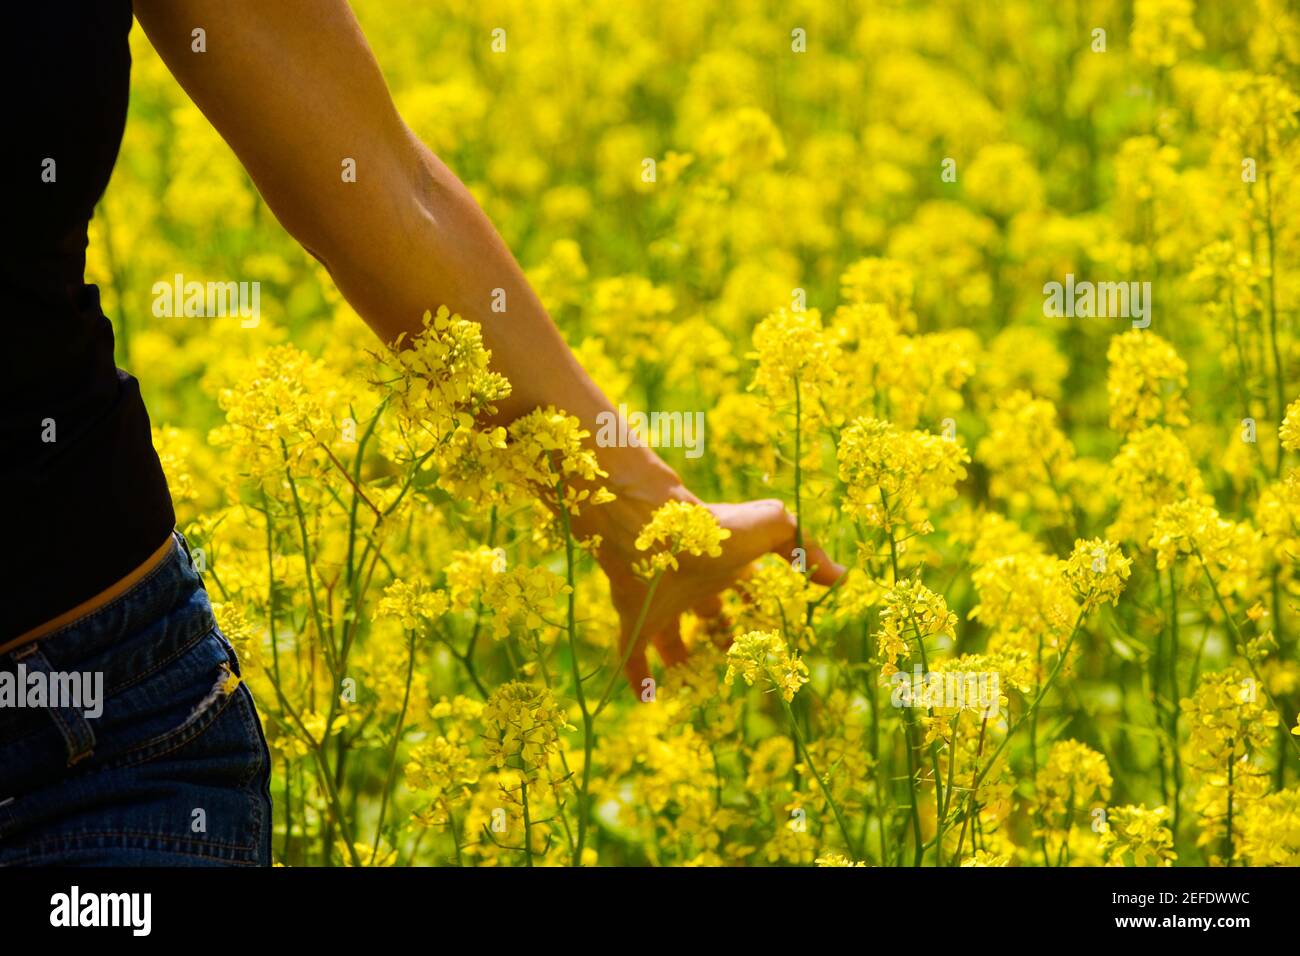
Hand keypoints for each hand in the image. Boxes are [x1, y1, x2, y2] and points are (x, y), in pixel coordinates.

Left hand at [591, 482, 843, 692]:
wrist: (653, 532)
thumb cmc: (716, 530)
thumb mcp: (771, 529)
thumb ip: (805, 547)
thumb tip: (841, 575)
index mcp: (722, 565)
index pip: (740, 586)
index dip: (754, 603)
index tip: (769, 628)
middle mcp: (691, 585)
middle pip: (707, 614)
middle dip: (721, 634)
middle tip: (739, 663)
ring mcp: (661, 604)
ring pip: (671, 637)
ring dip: (684, 660)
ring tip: (699, 687)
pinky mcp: (635, 621)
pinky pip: (633, 655)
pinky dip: (639, 676)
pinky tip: (649, 698)